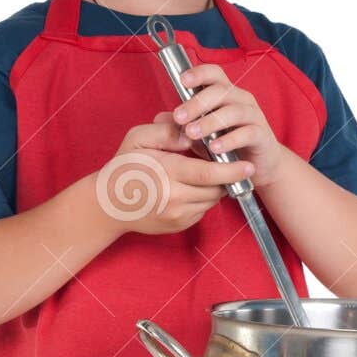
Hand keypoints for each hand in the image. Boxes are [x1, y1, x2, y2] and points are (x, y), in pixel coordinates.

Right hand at [95, 113, 254, 235]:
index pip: (208, 172)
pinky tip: (187, 187)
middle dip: (224, 175)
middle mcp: (174, 198)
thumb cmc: (124, 167)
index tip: (248, 166)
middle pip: (215, 187)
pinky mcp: (179, 225)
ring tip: (200, 172)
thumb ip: (167, 130)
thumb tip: (193, 134)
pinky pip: (202, 210)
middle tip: (227, 163)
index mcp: (167, 173)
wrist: (108, 204)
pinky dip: (201, 198)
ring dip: (213, 186)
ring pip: (211, 199)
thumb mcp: (139, 138)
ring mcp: (178, 215)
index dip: (231, 170)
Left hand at [171, 63, 286, 187]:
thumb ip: (182, 125)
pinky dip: (230, 140)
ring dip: (210, 122)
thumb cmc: (226, 144)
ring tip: (193, 134)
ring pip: (233, 111)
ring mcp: (254, 115)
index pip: (214, 73)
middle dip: (197, 103)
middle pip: (221, 91)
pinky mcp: (262, 135)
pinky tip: (215, 148)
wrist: (258, 166)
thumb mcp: (200, 134)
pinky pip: (247, 133)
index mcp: (225, 93)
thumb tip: (159, 118)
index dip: (199, 73)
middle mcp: (241, 99)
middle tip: (179, 117)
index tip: (182, 81)